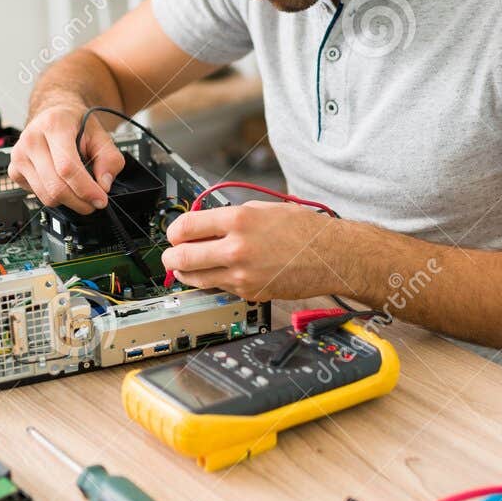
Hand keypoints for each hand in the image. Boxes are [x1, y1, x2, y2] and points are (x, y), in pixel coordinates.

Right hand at [7, 103, 126, 213]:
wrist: (54, 115)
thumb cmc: (75, 124)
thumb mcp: (101, 135)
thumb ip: (110, 159)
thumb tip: (103, 185)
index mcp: (54, 125)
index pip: (67, 167)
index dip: (86, 189)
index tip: (100, 199)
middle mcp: (32, 139)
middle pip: (55, 186)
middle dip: (80, 201)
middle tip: (94, 202)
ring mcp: (19, 156)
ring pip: (46, 196)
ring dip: (68, 202)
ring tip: (81, 193)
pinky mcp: (14, 171)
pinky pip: (37, 195)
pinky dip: (54, 197)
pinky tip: (62, 183)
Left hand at [161, 201, 343, 300]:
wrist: (330, 256)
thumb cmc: (303, 230)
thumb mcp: (263, 208)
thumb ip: (230, 216)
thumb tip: (204, 223)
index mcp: (239, 219)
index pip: (186, 227)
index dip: (173, 232)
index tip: (173, 234)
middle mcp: (237, 247)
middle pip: (182, 256)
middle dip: (171, 257)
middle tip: (171, 255)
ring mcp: (242, 274)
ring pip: (195, 278)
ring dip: (185, 273)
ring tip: (186, 267)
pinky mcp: (249, 292)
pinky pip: (219, 287)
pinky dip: (213, 281)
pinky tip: (218, 273)